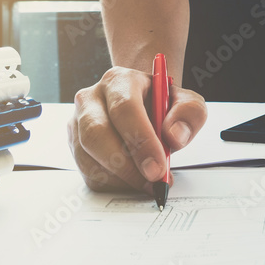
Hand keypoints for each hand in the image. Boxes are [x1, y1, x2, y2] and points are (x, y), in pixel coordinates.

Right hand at [68, 67, 207, 192]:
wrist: (144, 107)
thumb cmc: (162, 104)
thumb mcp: (187, 102)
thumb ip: (189, 113)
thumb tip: (174, 136)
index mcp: (119, 81)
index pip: (124, 108)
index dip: (141, 140)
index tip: (158, 167)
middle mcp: (91, 98)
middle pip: (96, 134)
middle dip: (126, 165)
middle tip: (152, 180)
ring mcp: (77, 122)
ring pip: (88, 157)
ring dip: (120, 177)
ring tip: (147, 182)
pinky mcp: (74, 145)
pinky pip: (87, 171)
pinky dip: (112, 183)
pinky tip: (133, 180)